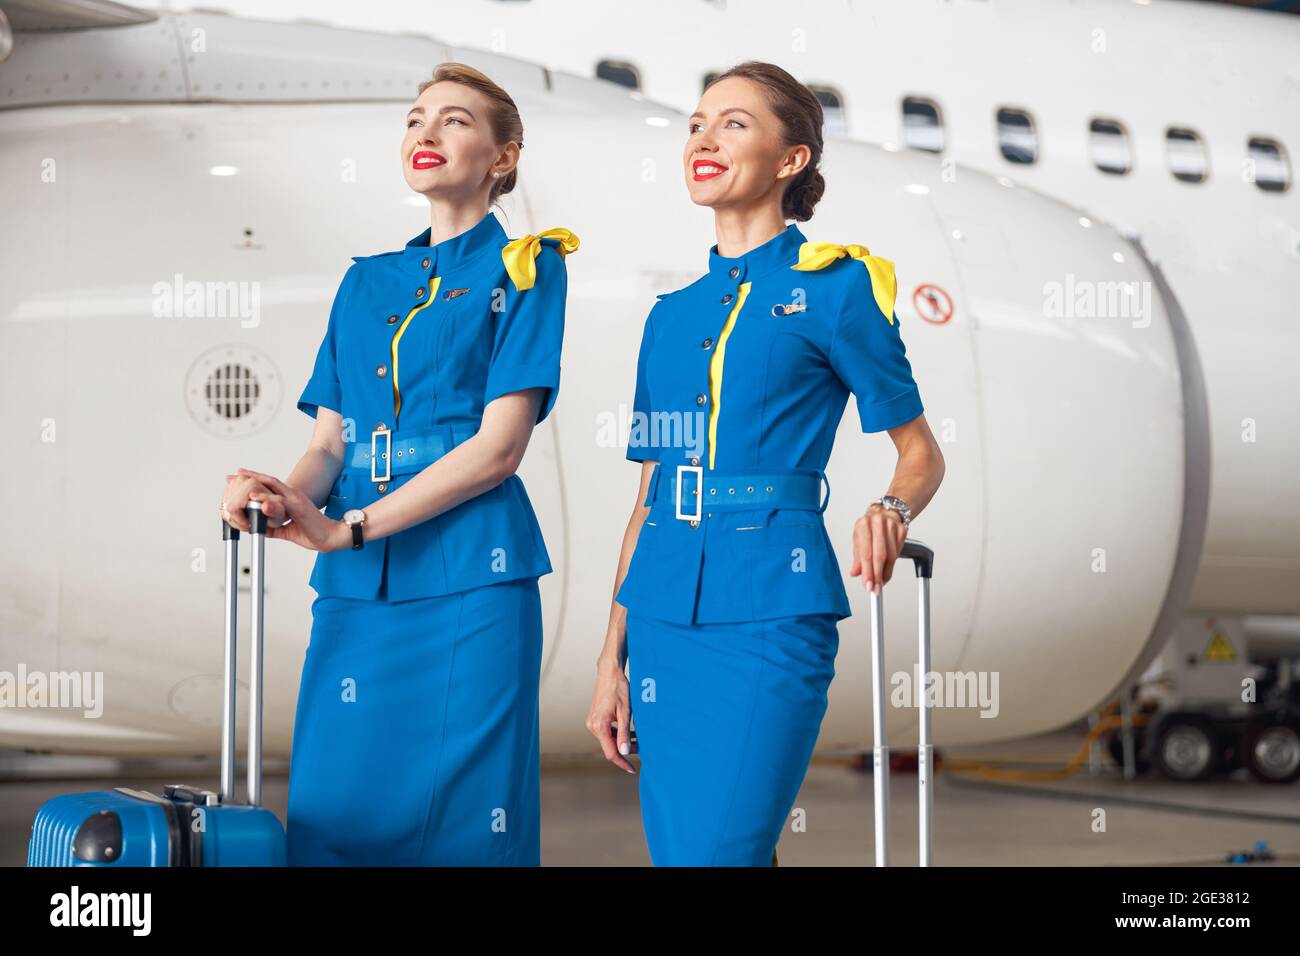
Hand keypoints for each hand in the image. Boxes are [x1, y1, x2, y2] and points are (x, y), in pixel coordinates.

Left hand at [234, 468, 346, 553]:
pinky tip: (254, 497)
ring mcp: (296, 499)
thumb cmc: (315, 533)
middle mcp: (293, 495)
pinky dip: (265, 498)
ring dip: (255, 482)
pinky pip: (279, 500)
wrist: (332, 537)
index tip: (240, 480)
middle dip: (251, 476)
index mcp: (291, 500)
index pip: (270, 487)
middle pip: (269, 481)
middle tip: (234, 474)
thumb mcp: (288, 531)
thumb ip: (275, 528)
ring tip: (240, 479)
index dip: (255, 482)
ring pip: (272, 486)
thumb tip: (261, 529)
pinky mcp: (298, 506)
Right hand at [587, 653, 636, 773]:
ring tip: (638, 740)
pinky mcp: (595, 718)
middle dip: (624, 750)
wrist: (609, 672)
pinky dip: (618, 734)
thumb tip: (624, 752)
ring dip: (622, 742)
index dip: (622, 763)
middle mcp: (592, 726)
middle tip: (641, 749)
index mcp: (599, 726)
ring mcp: (592, 722)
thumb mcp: (625, 712)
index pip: (611, 753)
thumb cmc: (619, 689)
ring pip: (608, 740)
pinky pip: (606, 732)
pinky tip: (629, 732)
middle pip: (609, 746)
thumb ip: (624, 733)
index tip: (632, 769)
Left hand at [850, 502, 906, 593]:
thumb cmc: (869, 526)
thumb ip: (857, 557)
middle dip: (878, 575)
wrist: (885, 511)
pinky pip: (898, 552)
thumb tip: (855, 573)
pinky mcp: (902, 530)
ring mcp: (892, 526)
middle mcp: (878, 523)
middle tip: (876, 588)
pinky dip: (892, 564)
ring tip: (881, 582)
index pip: (866, 553)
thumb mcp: (859, 539)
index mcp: (863, 524)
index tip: (868, 585)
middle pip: (880, 555)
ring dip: (886, 573)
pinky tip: (887, 570)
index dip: (867, 572)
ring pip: (891, 556)